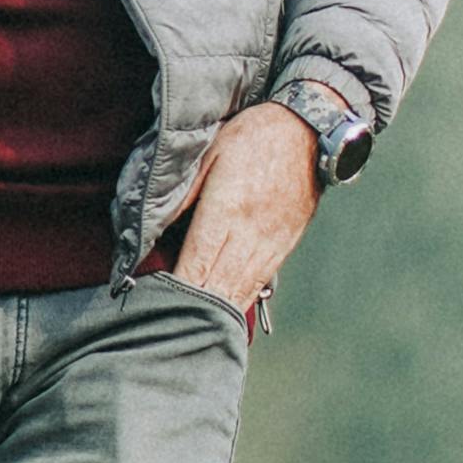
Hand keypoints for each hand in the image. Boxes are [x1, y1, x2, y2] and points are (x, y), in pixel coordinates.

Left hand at [157, 103, 324, 330]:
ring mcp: (272, 242)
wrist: (307, 128)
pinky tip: (231, 315)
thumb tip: (154, 229)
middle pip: (219, 283)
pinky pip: (263, 280)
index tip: (158, 306)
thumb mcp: (207, 154)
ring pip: (243, 288)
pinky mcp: (286, 243)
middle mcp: (250, 233)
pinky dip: (245, 300)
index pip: (197, 262)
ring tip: (198, 334)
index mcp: (227, 210)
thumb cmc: (250, 136)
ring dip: (221, 312)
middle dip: (195, 309)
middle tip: (171, 329)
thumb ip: (182, 195)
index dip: (178, 289)